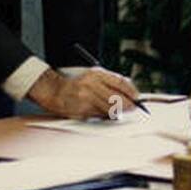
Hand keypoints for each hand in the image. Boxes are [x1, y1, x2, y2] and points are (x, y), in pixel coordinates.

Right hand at [27, 67, 141, 118]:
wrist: (53, 90)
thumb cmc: (77, 83)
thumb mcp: (94, 75)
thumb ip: (111, 81)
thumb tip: (132, 91)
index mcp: (96, 74)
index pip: (120, 82)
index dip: (131, 91)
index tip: (138, 98)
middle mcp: (91, 85)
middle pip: (117, 98)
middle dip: (128, 105)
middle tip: (134, 108)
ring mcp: (85, 98)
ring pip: (110, 109)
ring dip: (117, 112)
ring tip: (118, 111)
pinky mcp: (81, 110)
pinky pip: (99, 116)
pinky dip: (104, 116)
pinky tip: (103, 113)